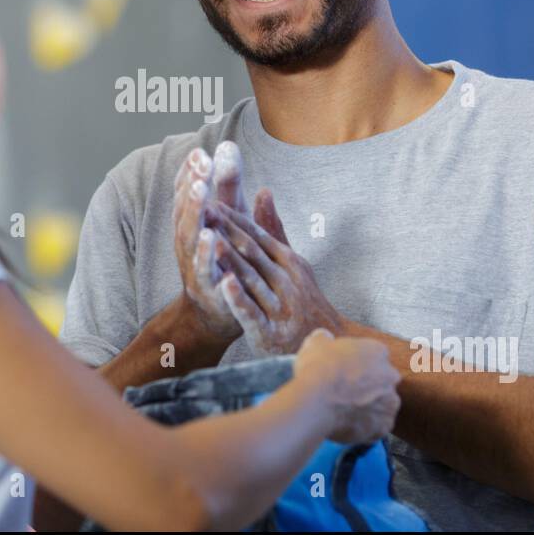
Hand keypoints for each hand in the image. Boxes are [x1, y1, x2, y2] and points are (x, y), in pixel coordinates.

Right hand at [171, 143, 245, 337]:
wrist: (220, 311)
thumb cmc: (226, 258)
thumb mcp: (230, 218)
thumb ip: (228, 184)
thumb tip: (228, 145)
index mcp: (192, 223)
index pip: (186, 194)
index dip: (190, 173)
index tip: (199, 152)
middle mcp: (186, 241)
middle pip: (186, 210)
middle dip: (192, 185)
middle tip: (200, 163)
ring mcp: (193, 264)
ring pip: (190, 236)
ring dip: (194, 212)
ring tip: (202, 190)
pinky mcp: (207, 287)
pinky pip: (204, 268)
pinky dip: (205, 252)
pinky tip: (211, 236)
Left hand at [204, 199, 346, 355]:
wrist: (329, 343)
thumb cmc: (303, 299)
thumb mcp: (292, 261)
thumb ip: (274, 229)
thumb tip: (264, 191)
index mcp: (288, 261)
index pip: (257, 235)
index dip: (233, 218)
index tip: (210, 200)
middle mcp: (285, 279)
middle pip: (252, 252)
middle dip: (227, 230)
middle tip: (204, 210)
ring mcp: (279, 306)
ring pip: (252, 279)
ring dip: (232, 259)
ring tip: (211, 240)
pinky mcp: (271, 332)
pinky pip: (254, 313)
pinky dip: (239, 298)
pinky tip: (225, 284)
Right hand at [294, 328, 400, 443]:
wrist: (316, 400)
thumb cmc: (318, 369)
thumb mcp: (316, 343)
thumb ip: (325, 339)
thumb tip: (324, 338)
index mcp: (378, 351)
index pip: (374, 356)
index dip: (358, 365)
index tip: (345, 372)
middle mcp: (390, 376)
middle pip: (382, 381)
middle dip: (368, 386)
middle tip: (346, 392)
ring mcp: (389, 403)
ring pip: (382, 405)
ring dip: (370, 407)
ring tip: (347, 411)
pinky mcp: (383, 426)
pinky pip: (377, 427)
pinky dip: (366, 427)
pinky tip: (350, 425)